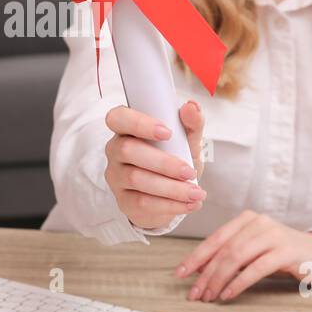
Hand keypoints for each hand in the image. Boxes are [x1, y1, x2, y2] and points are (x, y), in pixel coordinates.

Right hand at [103, 100, 207, 230]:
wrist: (171, 196)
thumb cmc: (175, 159)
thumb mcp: (187, 142)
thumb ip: (191, 124)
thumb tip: (192, 106)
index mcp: (128, 128)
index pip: (119, 118)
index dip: (138, 123)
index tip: (167, 132)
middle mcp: (116, 150)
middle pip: (128, 150)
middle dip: (163, 162)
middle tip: (189, 172)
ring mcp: (116, 176)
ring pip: (136, 179)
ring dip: (170, 187)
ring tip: (196, 193)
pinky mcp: (124, 200)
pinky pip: (143, 203)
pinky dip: (171, 204)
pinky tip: (190, 204)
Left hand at [174, 210, 311, 300]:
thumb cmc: (281, 254)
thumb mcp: (253, 251)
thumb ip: (230, 256)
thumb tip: (199, 271)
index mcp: (246, 220)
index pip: (215, 239)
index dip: (195, 257)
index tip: (180, 274)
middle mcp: (258, 223)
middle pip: (224, 250)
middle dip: (205, 274)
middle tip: (195, 293)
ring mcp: (273, 235)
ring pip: (237, 257)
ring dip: (219, 279)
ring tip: (209, 296)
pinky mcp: (285, 251)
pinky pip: (256, 268)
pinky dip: (239, 282)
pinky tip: (228, 294)